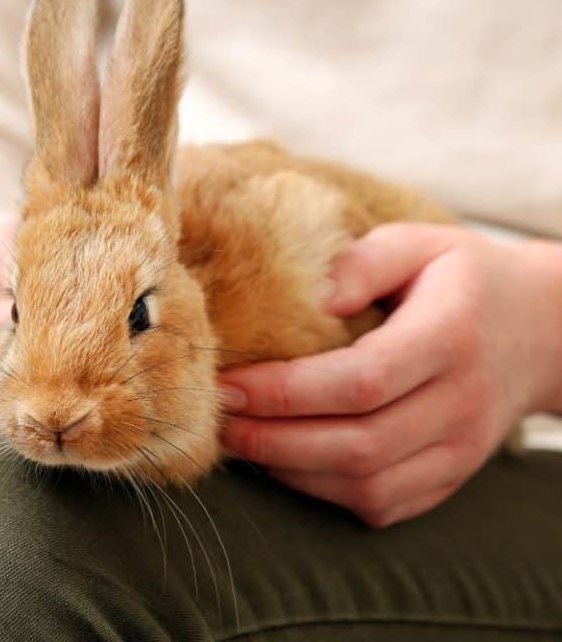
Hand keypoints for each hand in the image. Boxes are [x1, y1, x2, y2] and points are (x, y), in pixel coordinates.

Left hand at [220, 223, 561, 526]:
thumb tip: (309, 299)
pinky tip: (285, 461)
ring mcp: (461, 448)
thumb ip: (363, 262)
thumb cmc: (464, 279)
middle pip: (358, 443)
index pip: (361, 380)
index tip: (228, 385)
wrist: (540, 330)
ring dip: (292, 470)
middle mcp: (461, 402)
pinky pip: (383, 502)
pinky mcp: (451, 474)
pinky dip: (325, 491)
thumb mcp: (419, 243)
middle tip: (217, 420)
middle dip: (274, 439)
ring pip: (367, 484)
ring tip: (240, 441)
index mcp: (450, 335)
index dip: (286, 391)